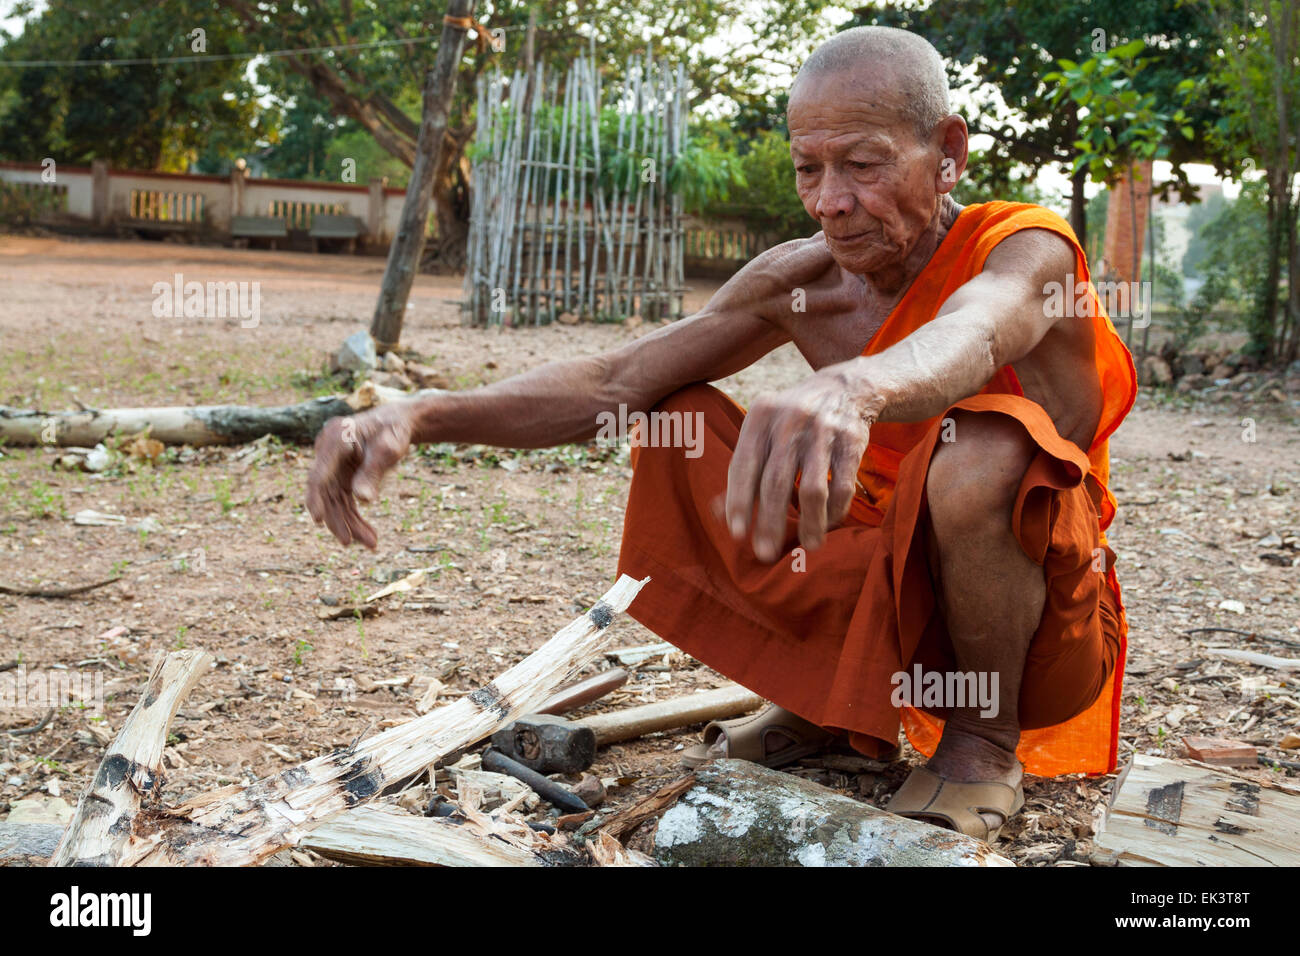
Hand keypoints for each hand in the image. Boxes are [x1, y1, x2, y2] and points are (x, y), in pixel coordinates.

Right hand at [305, 403, 413, 548]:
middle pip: (326, 492)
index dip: (316, 497)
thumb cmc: (393, 431)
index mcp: (336, 438)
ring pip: (334, 500)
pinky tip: (367, 535)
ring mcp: (331, 465)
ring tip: (370, 543)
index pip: (320, 473)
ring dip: (349, 523)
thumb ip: (374, 471)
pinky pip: (343, 500)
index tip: (318, 519)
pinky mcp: (339, 476)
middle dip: (338, 519)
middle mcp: (327, 451)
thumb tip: (363, 500)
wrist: (395, 423)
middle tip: (350, 543)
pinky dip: (353, 518)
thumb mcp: (389, 449)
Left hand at [724, 361, 877, 561]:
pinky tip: (829, 523)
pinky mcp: (852, 441)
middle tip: (765, 553)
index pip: (744, 465)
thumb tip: (717, 513)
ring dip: (810, 523)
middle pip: (776, 482)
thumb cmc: (792, 419)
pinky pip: (842, 486)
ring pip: (812, 489)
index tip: (737, 534)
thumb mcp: (762, 429)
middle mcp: (790, 420)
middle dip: (770, 523)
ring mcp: (823, 430)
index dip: (739, 502)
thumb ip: (742, 467)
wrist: (845, 387)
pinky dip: (835, 510)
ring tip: (809, 546)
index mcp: (760, 416)